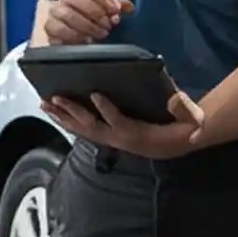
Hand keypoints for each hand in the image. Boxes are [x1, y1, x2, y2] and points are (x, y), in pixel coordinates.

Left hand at [42, 89, 205, 159]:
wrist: (184, 142)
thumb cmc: (186, 126)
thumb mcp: (191, 118)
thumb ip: (184, 110)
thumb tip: (174, 97)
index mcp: (141, 135)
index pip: (121, 123)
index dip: (107, 111)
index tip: (95, 94)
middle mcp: (123, 140)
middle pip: (93, 128)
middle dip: (73, 113)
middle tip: (55, 98)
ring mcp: (115, 140)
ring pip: (85, 131)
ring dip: (65, 117)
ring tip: (46, 105)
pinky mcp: (112, 136)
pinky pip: (86, 130)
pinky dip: (71, 121)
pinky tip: (59, 113)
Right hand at [45, 0, 134, 44]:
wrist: (70, 30)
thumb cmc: (91, 17)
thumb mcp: (105, 10)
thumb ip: (116, 7)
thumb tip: (129, 7)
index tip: (116, 9)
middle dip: (96, 12)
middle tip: (109, 25)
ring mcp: (54, 10)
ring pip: (67, 13)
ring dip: (87, 25)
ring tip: (101, 33)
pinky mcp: (49, 27)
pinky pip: (59, 29)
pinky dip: (74, 35)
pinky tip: (86, 40)